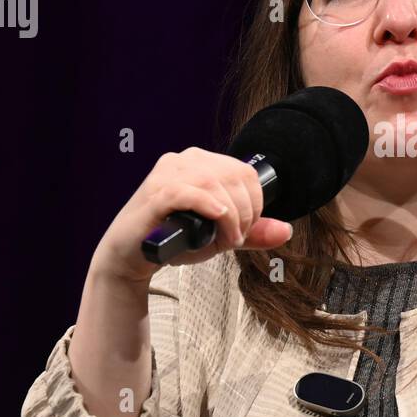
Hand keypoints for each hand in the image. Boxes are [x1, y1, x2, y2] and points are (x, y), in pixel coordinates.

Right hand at [90, 147, 294, 286]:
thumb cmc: (174, 240)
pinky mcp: (154, 194)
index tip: (245, 229)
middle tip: (233, 240)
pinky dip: (207, 206)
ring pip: (214, 184)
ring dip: (229, 217)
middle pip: (233, 177)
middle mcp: (184, 161)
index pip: (244, 172)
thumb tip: (285, 230)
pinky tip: (216, 219)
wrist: (132, 256)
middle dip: (244, 214)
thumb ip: (252, 232)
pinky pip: (187, 191)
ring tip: (223, 241)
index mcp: (201, 163)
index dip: (255, 203)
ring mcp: (166, 174)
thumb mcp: (220, 235)